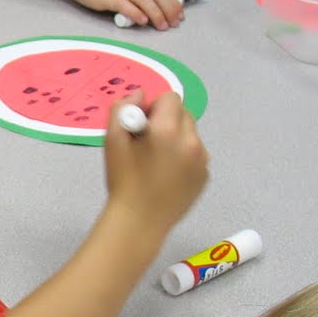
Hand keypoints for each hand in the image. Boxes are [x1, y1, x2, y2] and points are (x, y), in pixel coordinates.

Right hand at [102, 89, 208, 230]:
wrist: (139, 222)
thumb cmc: (122, 180)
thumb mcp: (112, 140)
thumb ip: (121, 108)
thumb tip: (140, 94)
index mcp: (168, 130)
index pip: (170, 98)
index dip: (152, 108)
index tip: (140, 126)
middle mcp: (192, 141)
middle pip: (183, 114)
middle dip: (166, 121)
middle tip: (147, 144)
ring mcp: (202, 160)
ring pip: (191, 135)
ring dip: (176, 139)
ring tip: (157, 162)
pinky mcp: (205, 176)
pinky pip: (195, 155)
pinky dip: (183, 159)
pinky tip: (167, 176)